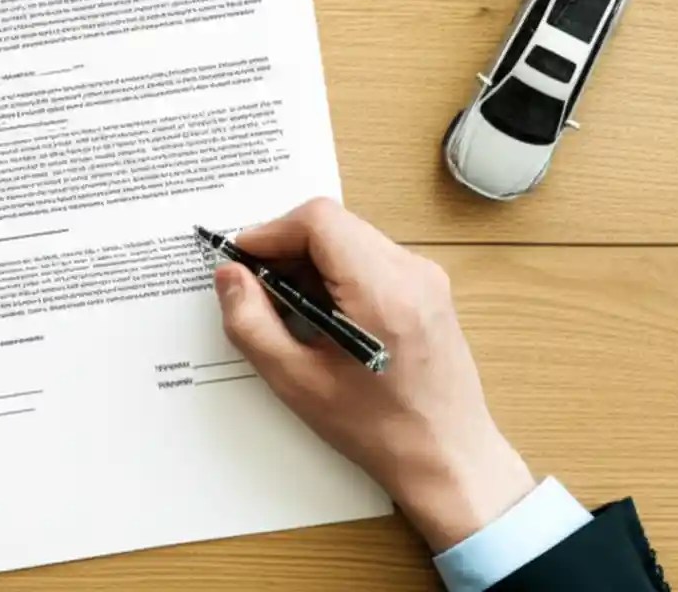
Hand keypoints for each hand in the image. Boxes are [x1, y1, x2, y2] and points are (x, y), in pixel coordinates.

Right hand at [214, 199, 534, 551]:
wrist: (448, 457)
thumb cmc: (377, 429)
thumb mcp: (297, 382)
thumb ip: (251, 323)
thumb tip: (229, 276)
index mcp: (382, 291)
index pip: (319, 221)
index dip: (270, 232)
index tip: (241, 261)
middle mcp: (411, 272)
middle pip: (333, 225)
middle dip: (286, 248)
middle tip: (257, 289)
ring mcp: (426, 277)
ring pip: (350, 238)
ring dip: (310, 261)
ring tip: (288, 309)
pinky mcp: (429, 288)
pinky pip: (370, 257)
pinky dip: (336, 273)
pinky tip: (322, 315)